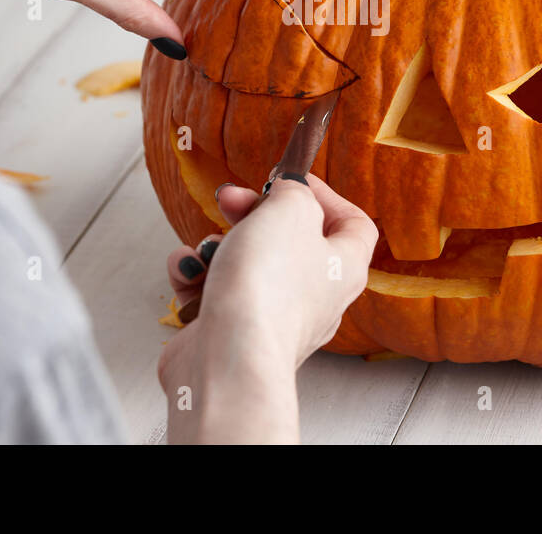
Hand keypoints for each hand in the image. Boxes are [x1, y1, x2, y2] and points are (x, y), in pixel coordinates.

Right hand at [157, 174, 376, 443]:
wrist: (227, 359)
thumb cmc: (268, 287)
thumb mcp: (291, 210)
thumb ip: (295, 192)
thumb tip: (289, 190)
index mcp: (344, 268)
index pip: (353, 225)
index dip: (325, 196)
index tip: (290, 181)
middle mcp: (315, 297)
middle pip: (289, 239)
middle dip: (253, 213)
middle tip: (229, 199)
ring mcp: (273, 318)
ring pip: (245, 264)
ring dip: (218, 245)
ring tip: (208, 249)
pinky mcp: (233, 334)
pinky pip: (215, 292)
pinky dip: (197, 276)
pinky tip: (188, 272)